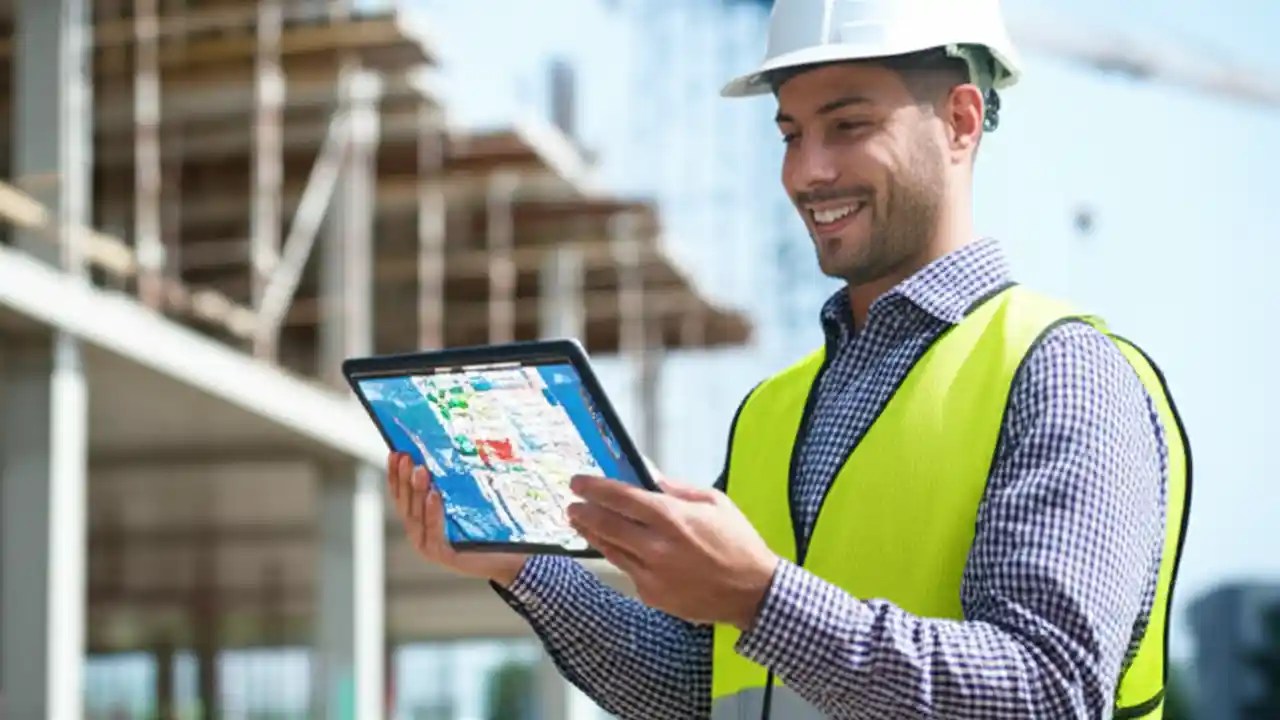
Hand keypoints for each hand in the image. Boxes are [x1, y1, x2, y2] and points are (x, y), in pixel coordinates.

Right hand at [386, 452, 528, 586]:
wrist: (512, 555)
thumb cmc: (489, 525)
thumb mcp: (468, 499)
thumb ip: (453, 483)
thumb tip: (447, 446)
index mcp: (421, 520)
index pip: (402, 495)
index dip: (395, 475)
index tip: (395, 453)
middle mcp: (420, 534)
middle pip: (406, 504)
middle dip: (404, 478)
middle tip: (406, 456)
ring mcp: (430, 547)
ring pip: (416, 516)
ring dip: (417, 491)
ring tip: (420, 470)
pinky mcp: (444, 556)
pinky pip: (434, 532)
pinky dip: (432, 513)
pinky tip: (433, 495)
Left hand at [566, 474, 778, 630]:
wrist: (752, 592)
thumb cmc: (737, 542)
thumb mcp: (713, 502)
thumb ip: (676, 489)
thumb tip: (647, 474)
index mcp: (672, 518)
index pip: (621, 497)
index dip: (595, 487)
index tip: (578, 481)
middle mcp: (657, 547)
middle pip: (606, 524)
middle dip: (583, 511)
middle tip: (571, 503)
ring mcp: (652, 574)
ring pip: (610, 549)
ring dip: (592, 533)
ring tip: (580, 522)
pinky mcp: (652, 595)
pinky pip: (627, 570)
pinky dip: (619, 555)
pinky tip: (613, 546)